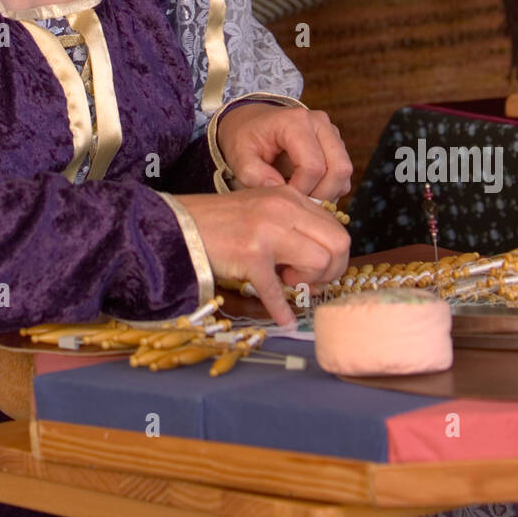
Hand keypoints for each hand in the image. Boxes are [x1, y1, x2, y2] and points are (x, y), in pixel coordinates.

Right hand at [173, 186, 349, 325]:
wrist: (178, 224)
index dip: (334, 256)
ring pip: (320, 262)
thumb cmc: (220, 223)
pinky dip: (283, 310)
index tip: (316, 270)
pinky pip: (277, 291)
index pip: (337, 228)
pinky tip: (285, 320)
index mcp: (289, 196)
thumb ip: (294, 225)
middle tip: (309, 281)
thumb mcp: (264, 210)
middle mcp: (283, 209)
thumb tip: (324, 258)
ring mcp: (267, 231)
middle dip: (331, 271)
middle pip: (338, 244)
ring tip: (286, 281)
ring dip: (308, 282)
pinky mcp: (249, 255)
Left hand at [216, 102, 351, 200]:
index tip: (284, 199)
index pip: (313, 166)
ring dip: (327, 192)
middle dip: (321, 194)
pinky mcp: (335, 144)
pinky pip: (343, 174)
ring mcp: (330, 132)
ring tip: (300, 197)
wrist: (251, 122)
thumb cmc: (245, 137)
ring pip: (344, 172)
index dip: (301, 190)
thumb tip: (279, 189)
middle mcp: (319, 123)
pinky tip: (307, 190)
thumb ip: (253, 174)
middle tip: (297, 204)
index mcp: (295, 122)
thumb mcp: (238, 155)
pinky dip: (330, 188)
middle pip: (338, 168)